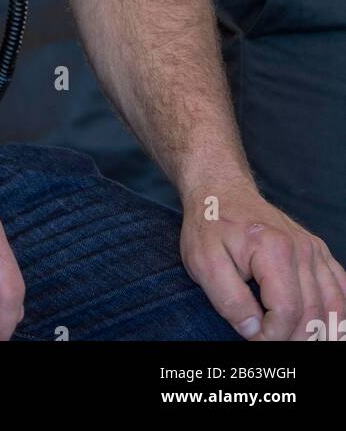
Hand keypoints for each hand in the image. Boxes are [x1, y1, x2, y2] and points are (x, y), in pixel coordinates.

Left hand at [180, 179, 345, 339]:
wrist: (221, 190)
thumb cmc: (210, 225)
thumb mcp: (203, 262)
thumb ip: (229, 300)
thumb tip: (253, 331)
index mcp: (274, 250)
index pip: (286, 311)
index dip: (271, 336)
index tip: (252, 338)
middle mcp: (302, 249)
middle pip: (312, 312)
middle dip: (292, 339)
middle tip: (270, 344)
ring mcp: (314, 249)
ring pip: (332, 305)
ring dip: (318, 332)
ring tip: (296, 342)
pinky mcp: (318, 251)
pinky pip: (341, 287)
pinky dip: (340, 313)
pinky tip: (331, 330)